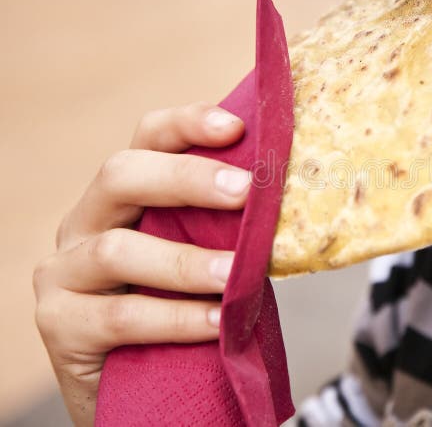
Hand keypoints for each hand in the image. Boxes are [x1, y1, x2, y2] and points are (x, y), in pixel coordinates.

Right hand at [33, 101, 249, 425]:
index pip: (148, 138)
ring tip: (235, 274)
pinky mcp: (60, 323)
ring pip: (117, 250)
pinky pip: (120, 315)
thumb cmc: (186, 307)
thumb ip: (228, 226)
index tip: (236, 127)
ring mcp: (63, 271)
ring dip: (186, 261)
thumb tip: (290, 198)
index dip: (188, 124)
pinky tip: (217, 324)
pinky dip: (175, 318)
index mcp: (125, 194)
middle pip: (121, 174)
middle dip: (187, 178)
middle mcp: (86, 221)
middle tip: (246, 192)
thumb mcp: (207, 255)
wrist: (145, 387)